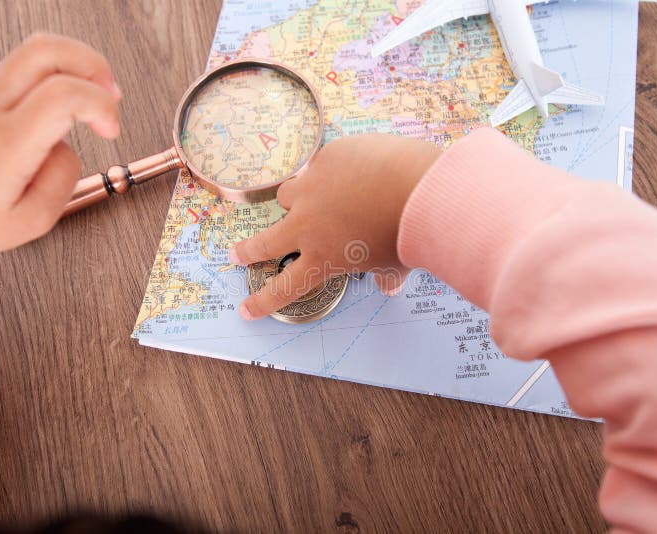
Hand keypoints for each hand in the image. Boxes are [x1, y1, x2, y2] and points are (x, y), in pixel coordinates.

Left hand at [0, 33, 120, 291]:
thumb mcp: (33, 221)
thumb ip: (64, 177)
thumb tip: (71, 144)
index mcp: (4, 146)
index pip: (63, 95)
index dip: (101, 106)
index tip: (111, 131)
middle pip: (47, 50)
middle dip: (93, 66)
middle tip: (111, 96)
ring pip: (35, 50)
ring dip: (75, 66)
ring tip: (91, 100)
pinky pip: (23, 66)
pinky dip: (55, 75)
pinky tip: (63, 106)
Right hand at [229, 134, 441, 319]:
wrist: (420, 190)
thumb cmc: (409, 237)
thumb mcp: (395, 266)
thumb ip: (385, 277)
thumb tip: (390, 288)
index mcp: (323, 259)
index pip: (284, 288)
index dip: (262, 302)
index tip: (246, 309)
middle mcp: (308, 225)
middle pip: (266, 241)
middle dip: (248, 250)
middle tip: (236, 254)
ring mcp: (312, 188)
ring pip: (288, 195)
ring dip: (296, 200)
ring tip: (315, 197)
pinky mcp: (325, 158)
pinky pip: (321, 165)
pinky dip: (333, 171)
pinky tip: (355, 169)